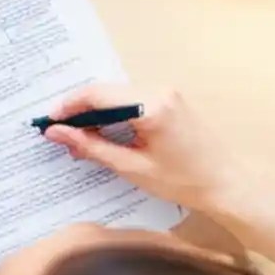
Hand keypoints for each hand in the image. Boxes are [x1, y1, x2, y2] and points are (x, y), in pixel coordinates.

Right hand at [43, 86, 274, 219]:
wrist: (227, 183)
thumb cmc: (184, 181)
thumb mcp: (131, 167)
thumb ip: (91, 146)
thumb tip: (57, 133)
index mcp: (151, 106)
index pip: (98, 94)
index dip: (68, 106)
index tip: (48, 121)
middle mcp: (159, 90)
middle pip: (106, 90)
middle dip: (79, 110)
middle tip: (59, 133)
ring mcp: (167, 92)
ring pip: (117, 93)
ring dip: (95, 111)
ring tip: (79, 137)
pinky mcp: (171, 98)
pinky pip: (132, 98)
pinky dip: (113, 111)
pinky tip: (103, 131)